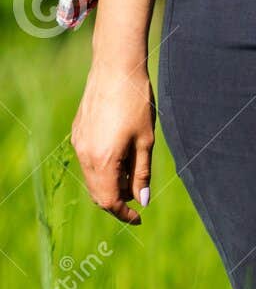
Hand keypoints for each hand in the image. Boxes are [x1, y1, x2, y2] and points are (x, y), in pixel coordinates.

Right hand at [71, 60, 155, 224]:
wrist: (115, 70)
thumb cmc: (136, 105)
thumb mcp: (146, 143)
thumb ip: (141, 174)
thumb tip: (142, 201)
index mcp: (102, 159)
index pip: (108, 200)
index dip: (123, 213)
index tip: (139, 218)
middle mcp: (85, 153)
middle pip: (97, 193)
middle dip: (117, 201)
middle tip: (138, 200)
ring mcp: (78, 142)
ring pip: (92, 178)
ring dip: (111, 185)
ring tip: (133, 175)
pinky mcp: (78, 132)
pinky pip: (88, 162)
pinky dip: (103, 170)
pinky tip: (121, 160)